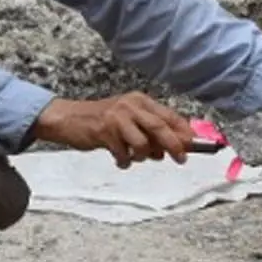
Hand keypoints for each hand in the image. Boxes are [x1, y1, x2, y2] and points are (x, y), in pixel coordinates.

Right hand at [33, 91, 196, 167]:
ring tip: (134, 157)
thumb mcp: (129, 118)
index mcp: (140, 101)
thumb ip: (150, 129)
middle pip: (160, 127)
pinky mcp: (104, 131)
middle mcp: (131, 106)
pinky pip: (124, 154)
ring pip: (143, 143)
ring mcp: (117, 118)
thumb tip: (175, 146)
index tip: (193, 145)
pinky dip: (125, 161)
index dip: (183, 131)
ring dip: (143, 156)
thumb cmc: (103, 121)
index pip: (168, 115)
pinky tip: (120, 160)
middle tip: (181, 159)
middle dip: (174, 145)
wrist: (69, 118)